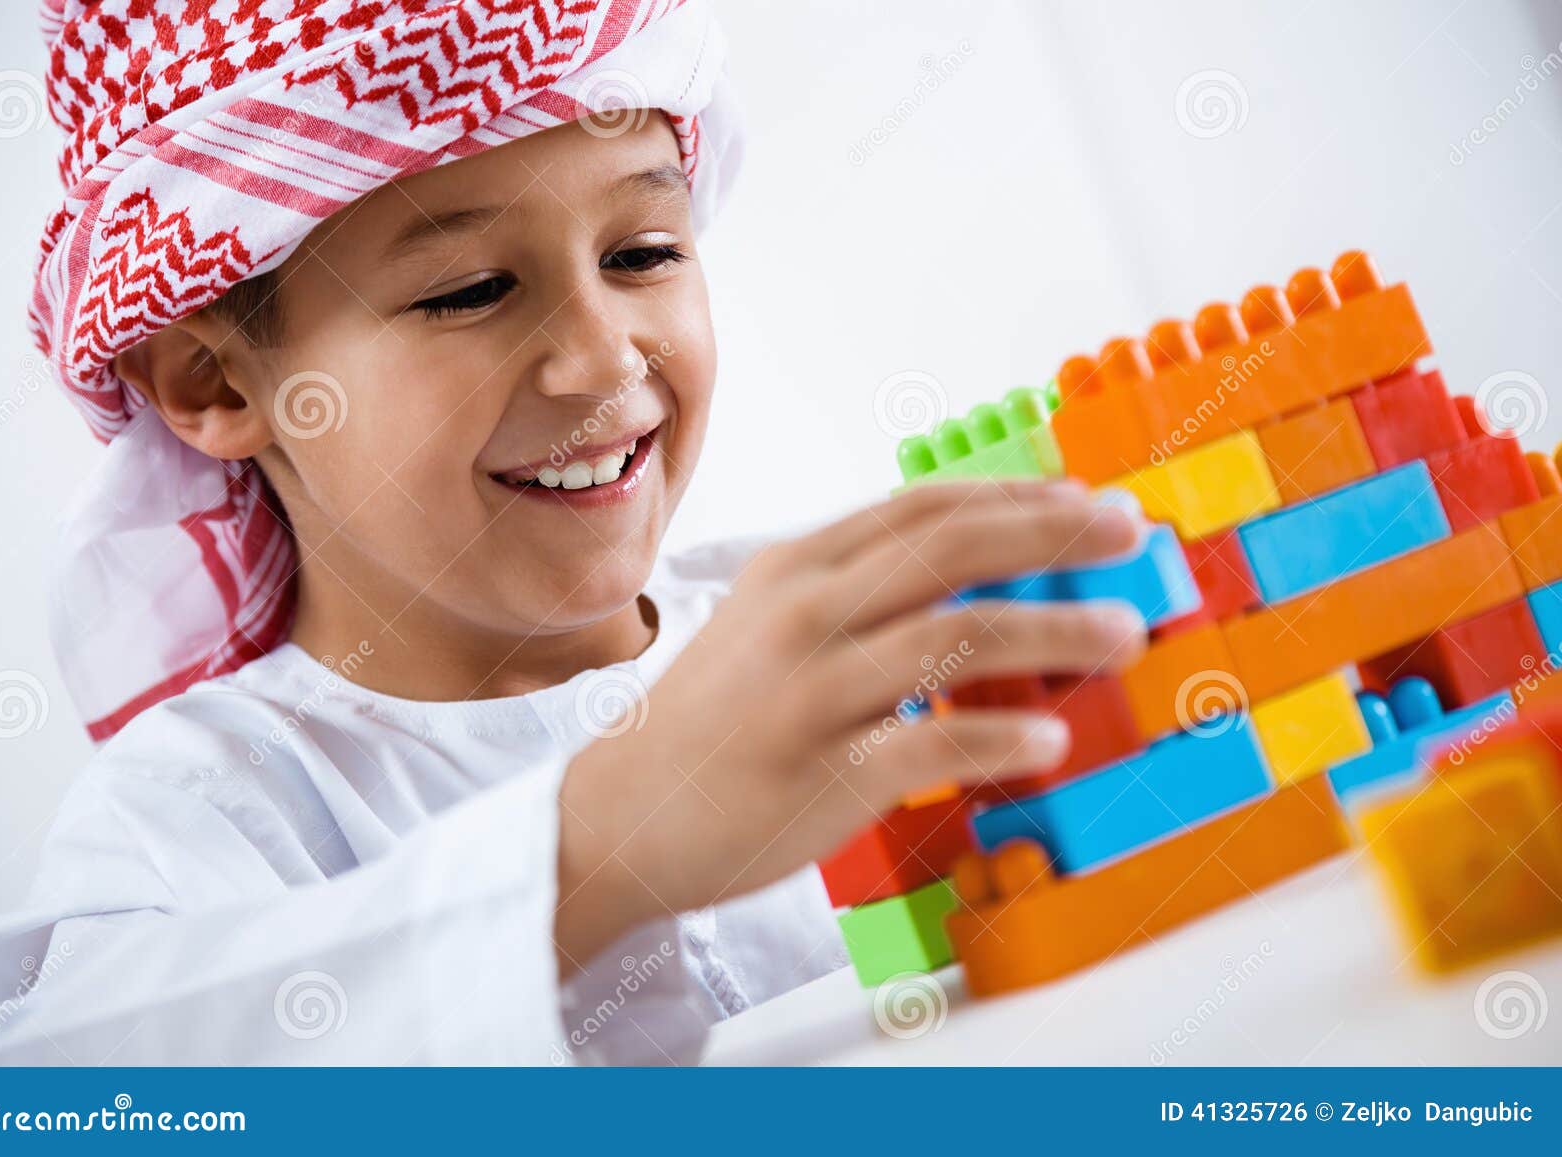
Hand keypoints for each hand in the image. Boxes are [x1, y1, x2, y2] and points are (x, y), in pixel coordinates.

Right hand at [554, 478, 1148, 968]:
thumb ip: (854, 598)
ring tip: (1121, 631)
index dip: (1011, 498)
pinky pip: (925, 745)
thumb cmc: (711, 723)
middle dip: (1050, 533)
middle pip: (948, 549)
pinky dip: (995, 738)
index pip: (920, 510)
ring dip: (1051, 628)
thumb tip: (965, 585)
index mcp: (796, 570)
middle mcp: (804, 613)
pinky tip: (1049, 741)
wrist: (622, 815)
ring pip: (952, 635)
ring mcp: (811, 691)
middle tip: (1129, 532)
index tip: (1082, 500)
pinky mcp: (819, 771)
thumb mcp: (767, 629)